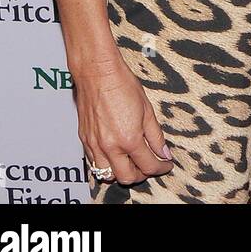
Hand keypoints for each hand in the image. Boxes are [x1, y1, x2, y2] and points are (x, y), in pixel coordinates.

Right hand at [74, 53, 172, 186]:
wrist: (97, 74)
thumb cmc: (122, 86)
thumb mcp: (147, 110)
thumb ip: (155, 136)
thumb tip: (163, 153)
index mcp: (129, 139)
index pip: (148, 166)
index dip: (160, 167)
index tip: (166, 164)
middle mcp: (110, 147)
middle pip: (127, 177)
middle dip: (142, 174)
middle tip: (150, 165)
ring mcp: (94, 145)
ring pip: (108, 175)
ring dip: (122, 172)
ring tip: (133, 160)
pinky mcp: (84, 141)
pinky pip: (94, 163)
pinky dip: (107, 164)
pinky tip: (116, 154)